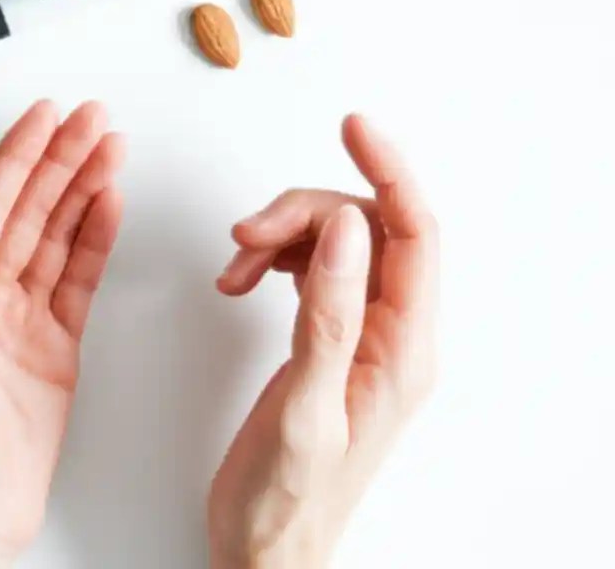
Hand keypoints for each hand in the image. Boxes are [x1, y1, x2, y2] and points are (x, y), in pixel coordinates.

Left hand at [0, 101, 125, 568]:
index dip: (18, 157)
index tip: (43, 118)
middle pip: (29, 210)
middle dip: (62, 160)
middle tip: (93, 118)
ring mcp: (20, 319)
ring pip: (57, 238)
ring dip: (83, 191)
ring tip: (111, 149)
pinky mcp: (52, 347)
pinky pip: (78, 281)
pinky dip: (95, 242)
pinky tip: (108, 208)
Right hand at [208, 115, 438, 568]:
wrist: (265, 546)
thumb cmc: (287, 497)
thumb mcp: (306, 407)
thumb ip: (330, 317)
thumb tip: (348, 231)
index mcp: (404, 351)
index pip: (414, 234)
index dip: (388, 171)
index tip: (353, 125)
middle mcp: (392, 338)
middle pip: (367, 231)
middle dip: (304, 214)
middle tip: (247, 234)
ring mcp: (361, 339)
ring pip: (336, 246)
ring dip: (283, 238)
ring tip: (237, 262)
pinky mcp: (329, 343)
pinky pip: (313, 273)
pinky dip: (274, 261)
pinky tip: (242, 279)